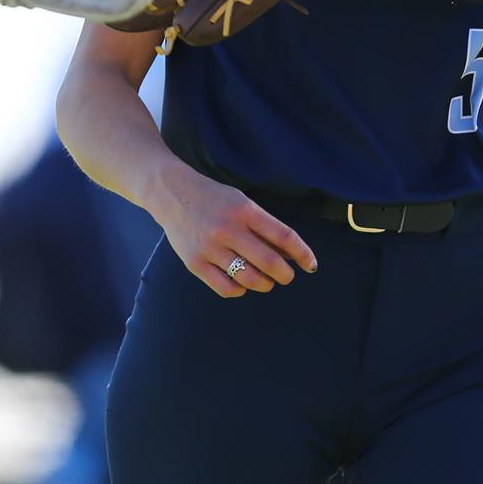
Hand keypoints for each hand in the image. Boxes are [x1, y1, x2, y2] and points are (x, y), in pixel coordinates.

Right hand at [149, 162, 317, 297]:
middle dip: (285, 275)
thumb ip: (264, 226)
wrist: (172, 193)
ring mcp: (210, 248)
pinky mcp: (195, 263)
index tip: (311, 265)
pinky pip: (226, 288)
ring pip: (249, 279)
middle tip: (287, 276)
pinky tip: (242, 282)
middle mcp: (228, 229)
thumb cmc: (214, 198)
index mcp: (245, 210)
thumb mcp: (242, 202)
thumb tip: (290, 254)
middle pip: (269, 262)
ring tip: (266, 280)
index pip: (284, 236)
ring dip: (265, 284)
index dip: (303, 254)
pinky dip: (240, 290)